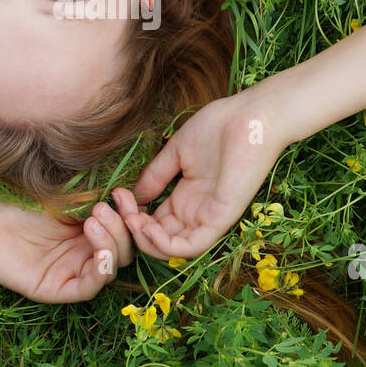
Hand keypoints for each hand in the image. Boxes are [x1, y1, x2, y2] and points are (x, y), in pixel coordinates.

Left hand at [0, 185, 134, 302]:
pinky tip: (99, 249)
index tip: (124, 193)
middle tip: (103, 208)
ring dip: (112, 244)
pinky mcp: (53, 289)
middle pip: (123, 250)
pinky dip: (100, 271)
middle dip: (121, 228)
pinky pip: (88, 288)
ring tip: (93, 218)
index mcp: (88, 231)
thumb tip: (136, 189)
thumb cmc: (19, 197)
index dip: (131, 215)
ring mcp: (69, 272)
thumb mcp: (68, 194)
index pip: (125, 230)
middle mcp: (82, 253)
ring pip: (109, 269)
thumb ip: (99, 197)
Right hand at [119, 90, 287, 259]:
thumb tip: (133, 194)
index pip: (155, 220)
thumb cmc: (218, 127)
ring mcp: (209, 217)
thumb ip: (155, 175)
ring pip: (173, 248)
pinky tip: (147, 226)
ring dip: (146, 241)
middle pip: (160, 237)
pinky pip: (191, 246)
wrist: (248, 118)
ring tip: (131, 220)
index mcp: (187, 196)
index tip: (117, 197)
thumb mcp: (177, 152)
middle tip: (120, 210)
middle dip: (134, 229)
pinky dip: (165, 245)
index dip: (133, 215)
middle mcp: (197, 211)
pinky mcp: (221, 219)